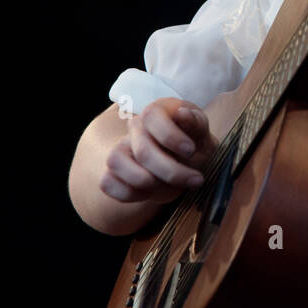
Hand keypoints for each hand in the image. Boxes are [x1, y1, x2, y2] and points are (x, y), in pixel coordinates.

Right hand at [100, 97, 216, 204]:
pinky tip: (149, 193)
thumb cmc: (193, 142)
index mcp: (156, 113)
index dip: (170, 136)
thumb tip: (183, 114)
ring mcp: (120, 150)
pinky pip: (107, 183)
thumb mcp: (201, 131)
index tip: (191, 150)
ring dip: (146, 182)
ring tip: (170, 187)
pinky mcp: (112, 172)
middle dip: (171, 171)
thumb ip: (195, 122)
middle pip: (142, 150)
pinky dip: (128, 194)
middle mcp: (135, 129)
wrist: (187, 162)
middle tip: (196, 179)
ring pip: (116, 162)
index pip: (151, 117)